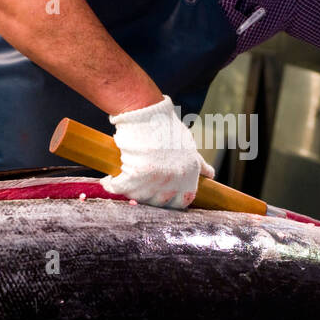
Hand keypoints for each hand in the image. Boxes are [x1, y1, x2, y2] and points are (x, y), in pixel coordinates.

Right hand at [102, 95, 213, 209]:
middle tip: (143, 188)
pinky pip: (120, 189)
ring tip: (126, 183)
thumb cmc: (167, 128)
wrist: (147, 116)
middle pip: (162, 203)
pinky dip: (113, 186)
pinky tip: (110, 182)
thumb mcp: (190, 147)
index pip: (185, 200)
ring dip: (132, 193)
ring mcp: (154, 182)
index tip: (165, 197)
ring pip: (141, 198)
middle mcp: (174, 182)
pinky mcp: (134, 178)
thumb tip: (210, 175)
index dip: (174, 200)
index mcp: (189, 175)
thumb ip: (198, 164)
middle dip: (152, 198)